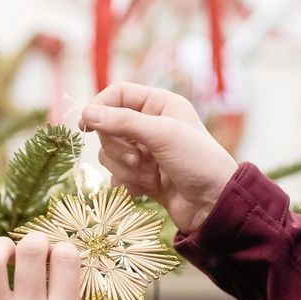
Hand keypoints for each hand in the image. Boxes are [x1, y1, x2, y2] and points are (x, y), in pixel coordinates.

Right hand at [81, 82, 237, 232]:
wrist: (214, 205)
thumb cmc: (198, 161)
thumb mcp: (162, 134)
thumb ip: (123, 122)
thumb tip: (86, 113)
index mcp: (159, 104)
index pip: (117, 94)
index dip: (100, 107)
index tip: (86, 126)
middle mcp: (150, 124)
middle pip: (108, 126)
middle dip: (119, 148)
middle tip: (139, 159)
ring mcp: (145, 151)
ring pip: (109, 154)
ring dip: (127, 169)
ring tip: (152, 177)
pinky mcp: (142, 176)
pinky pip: (116, 175)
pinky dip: (129, 183)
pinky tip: (149, 189)